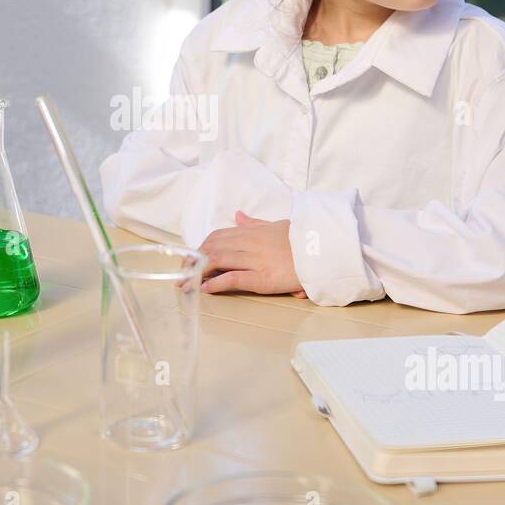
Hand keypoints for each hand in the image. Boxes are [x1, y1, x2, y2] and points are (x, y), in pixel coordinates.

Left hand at [183, 210, 306, 296]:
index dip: (199, 248)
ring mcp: (255, 260)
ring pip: (217, 261)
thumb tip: (239, 215)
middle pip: (211, 249)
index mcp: (252, 232)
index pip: (216, 237)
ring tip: (185, 285)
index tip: (189, 259)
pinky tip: (205, 290)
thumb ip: (255, 223)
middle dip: (192, 262)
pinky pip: (233, 278)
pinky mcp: (263, 278)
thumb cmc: (303, 240)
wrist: (324, 250)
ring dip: (196, 274)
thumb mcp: (276, 226)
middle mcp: (250, 244)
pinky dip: (216, 284)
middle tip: (180, 275)